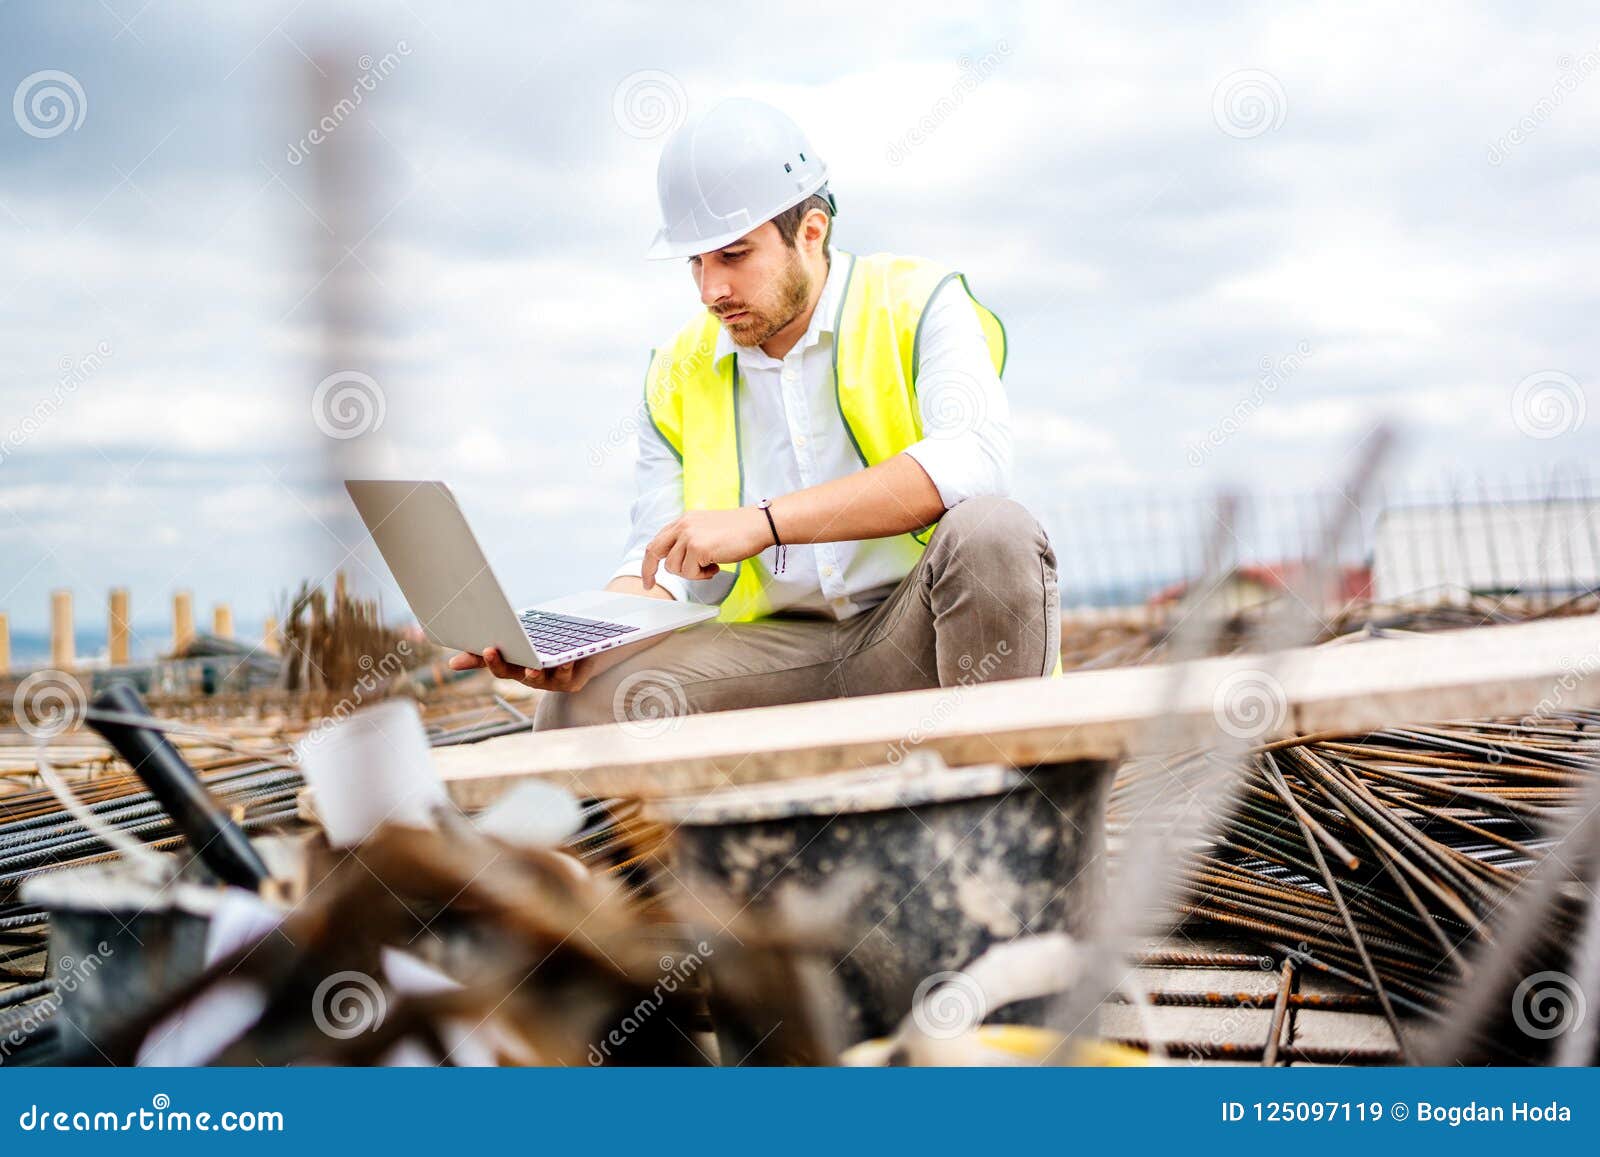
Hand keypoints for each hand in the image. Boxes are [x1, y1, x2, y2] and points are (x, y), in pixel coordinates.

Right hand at [448, 645, 597, 692]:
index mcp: (514, 667)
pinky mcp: (571, 683)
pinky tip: (564, 659)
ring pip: (538, 679)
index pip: (495, 665)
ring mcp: (550, 682)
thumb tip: (451, 665)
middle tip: (490, 650)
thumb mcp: (519, 643)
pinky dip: (564, 667)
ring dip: (533, 672)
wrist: (586, 651)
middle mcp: (529, 677)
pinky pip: (566, 677)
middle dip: (499, 663)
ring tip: (532, 665)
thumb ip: (490, 653)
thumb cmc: (546, 646)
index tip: (481, 646)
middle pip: (511, 673)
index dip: (484, 659)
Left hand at [641, 506, 772, 588]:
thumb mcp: (706, 529)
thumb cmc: (739, 530)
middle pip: (654, 551)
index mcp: (684, 520)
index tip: (648, 575)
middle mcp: (682, 525)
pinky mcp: (697, 548)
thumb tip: (677, 560)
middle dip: (649, 571)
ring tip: (710, 566)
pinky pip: (689, 573)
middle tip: (649, 585)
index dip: (650, 560)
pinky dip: (702, 575)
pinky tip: (716, 566)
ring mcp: (689, 536)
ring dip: (691, 573)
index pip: (658, 540)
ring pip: (674, 567)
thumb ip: (689, 539)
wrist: (757, 525)